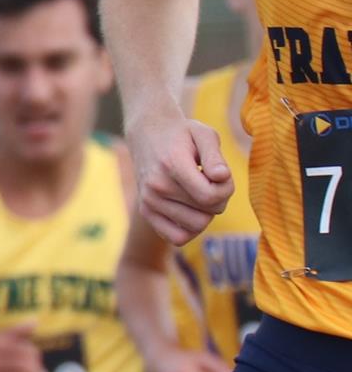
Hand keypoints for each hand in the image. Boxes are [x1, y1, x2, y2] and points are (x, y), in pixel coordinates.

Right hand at [127, 112, 233, 244]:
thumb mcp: (204, 134)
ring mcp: (148, 201)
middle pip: (206, 215)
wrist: (147, 134)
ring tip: (198, 193)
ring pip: (196, 227)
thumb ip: (216, 155)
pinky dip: (190, 228)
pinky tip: (190, 208)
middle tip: (209, 182)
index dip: (226, 189)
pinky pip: (177, 238)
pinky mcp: (145, 211)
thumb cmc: (182, 135)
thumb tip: (222, 177)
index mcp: (171, 165)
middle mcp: (156, 186)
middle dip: (218, 201)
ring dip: (204, 213)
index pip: (210, 197)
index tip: (221, 175)